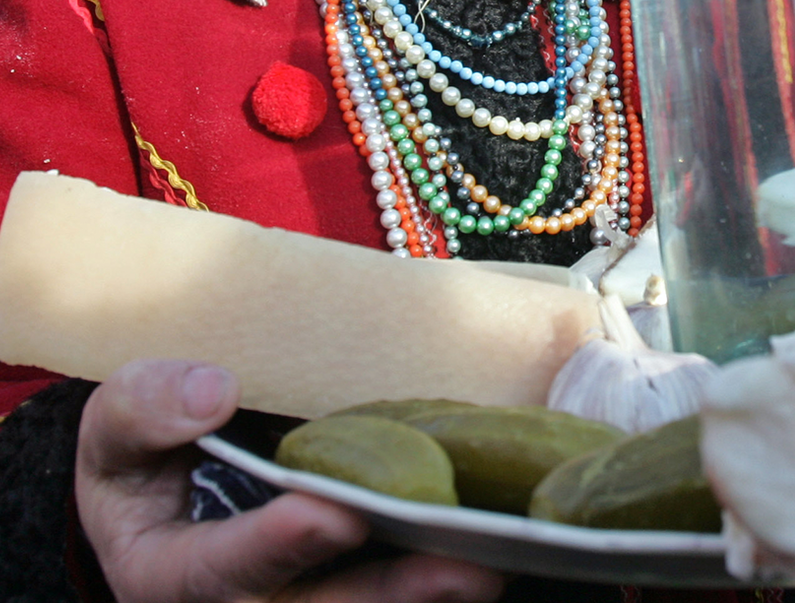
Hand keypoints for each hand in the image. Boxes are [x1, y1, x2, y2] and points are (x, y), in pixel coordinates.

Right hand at [76, 360, 504, 602]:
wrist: (168, 476)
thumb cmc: (143, 449)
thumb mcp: (117, 425)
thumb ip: (146, 407)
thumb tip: (212, 394)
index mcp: (170, 575)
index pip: (223, 569)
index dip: (277, 545)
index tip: (333, 511)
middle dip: (389, 592)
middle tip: (460, 565)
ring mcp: (298, 599)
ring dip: (428, 594)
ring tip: (494, 564)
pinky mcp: (343, 583)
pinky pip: (388, 587)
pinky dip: (438, 575)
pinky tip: (497, 547)